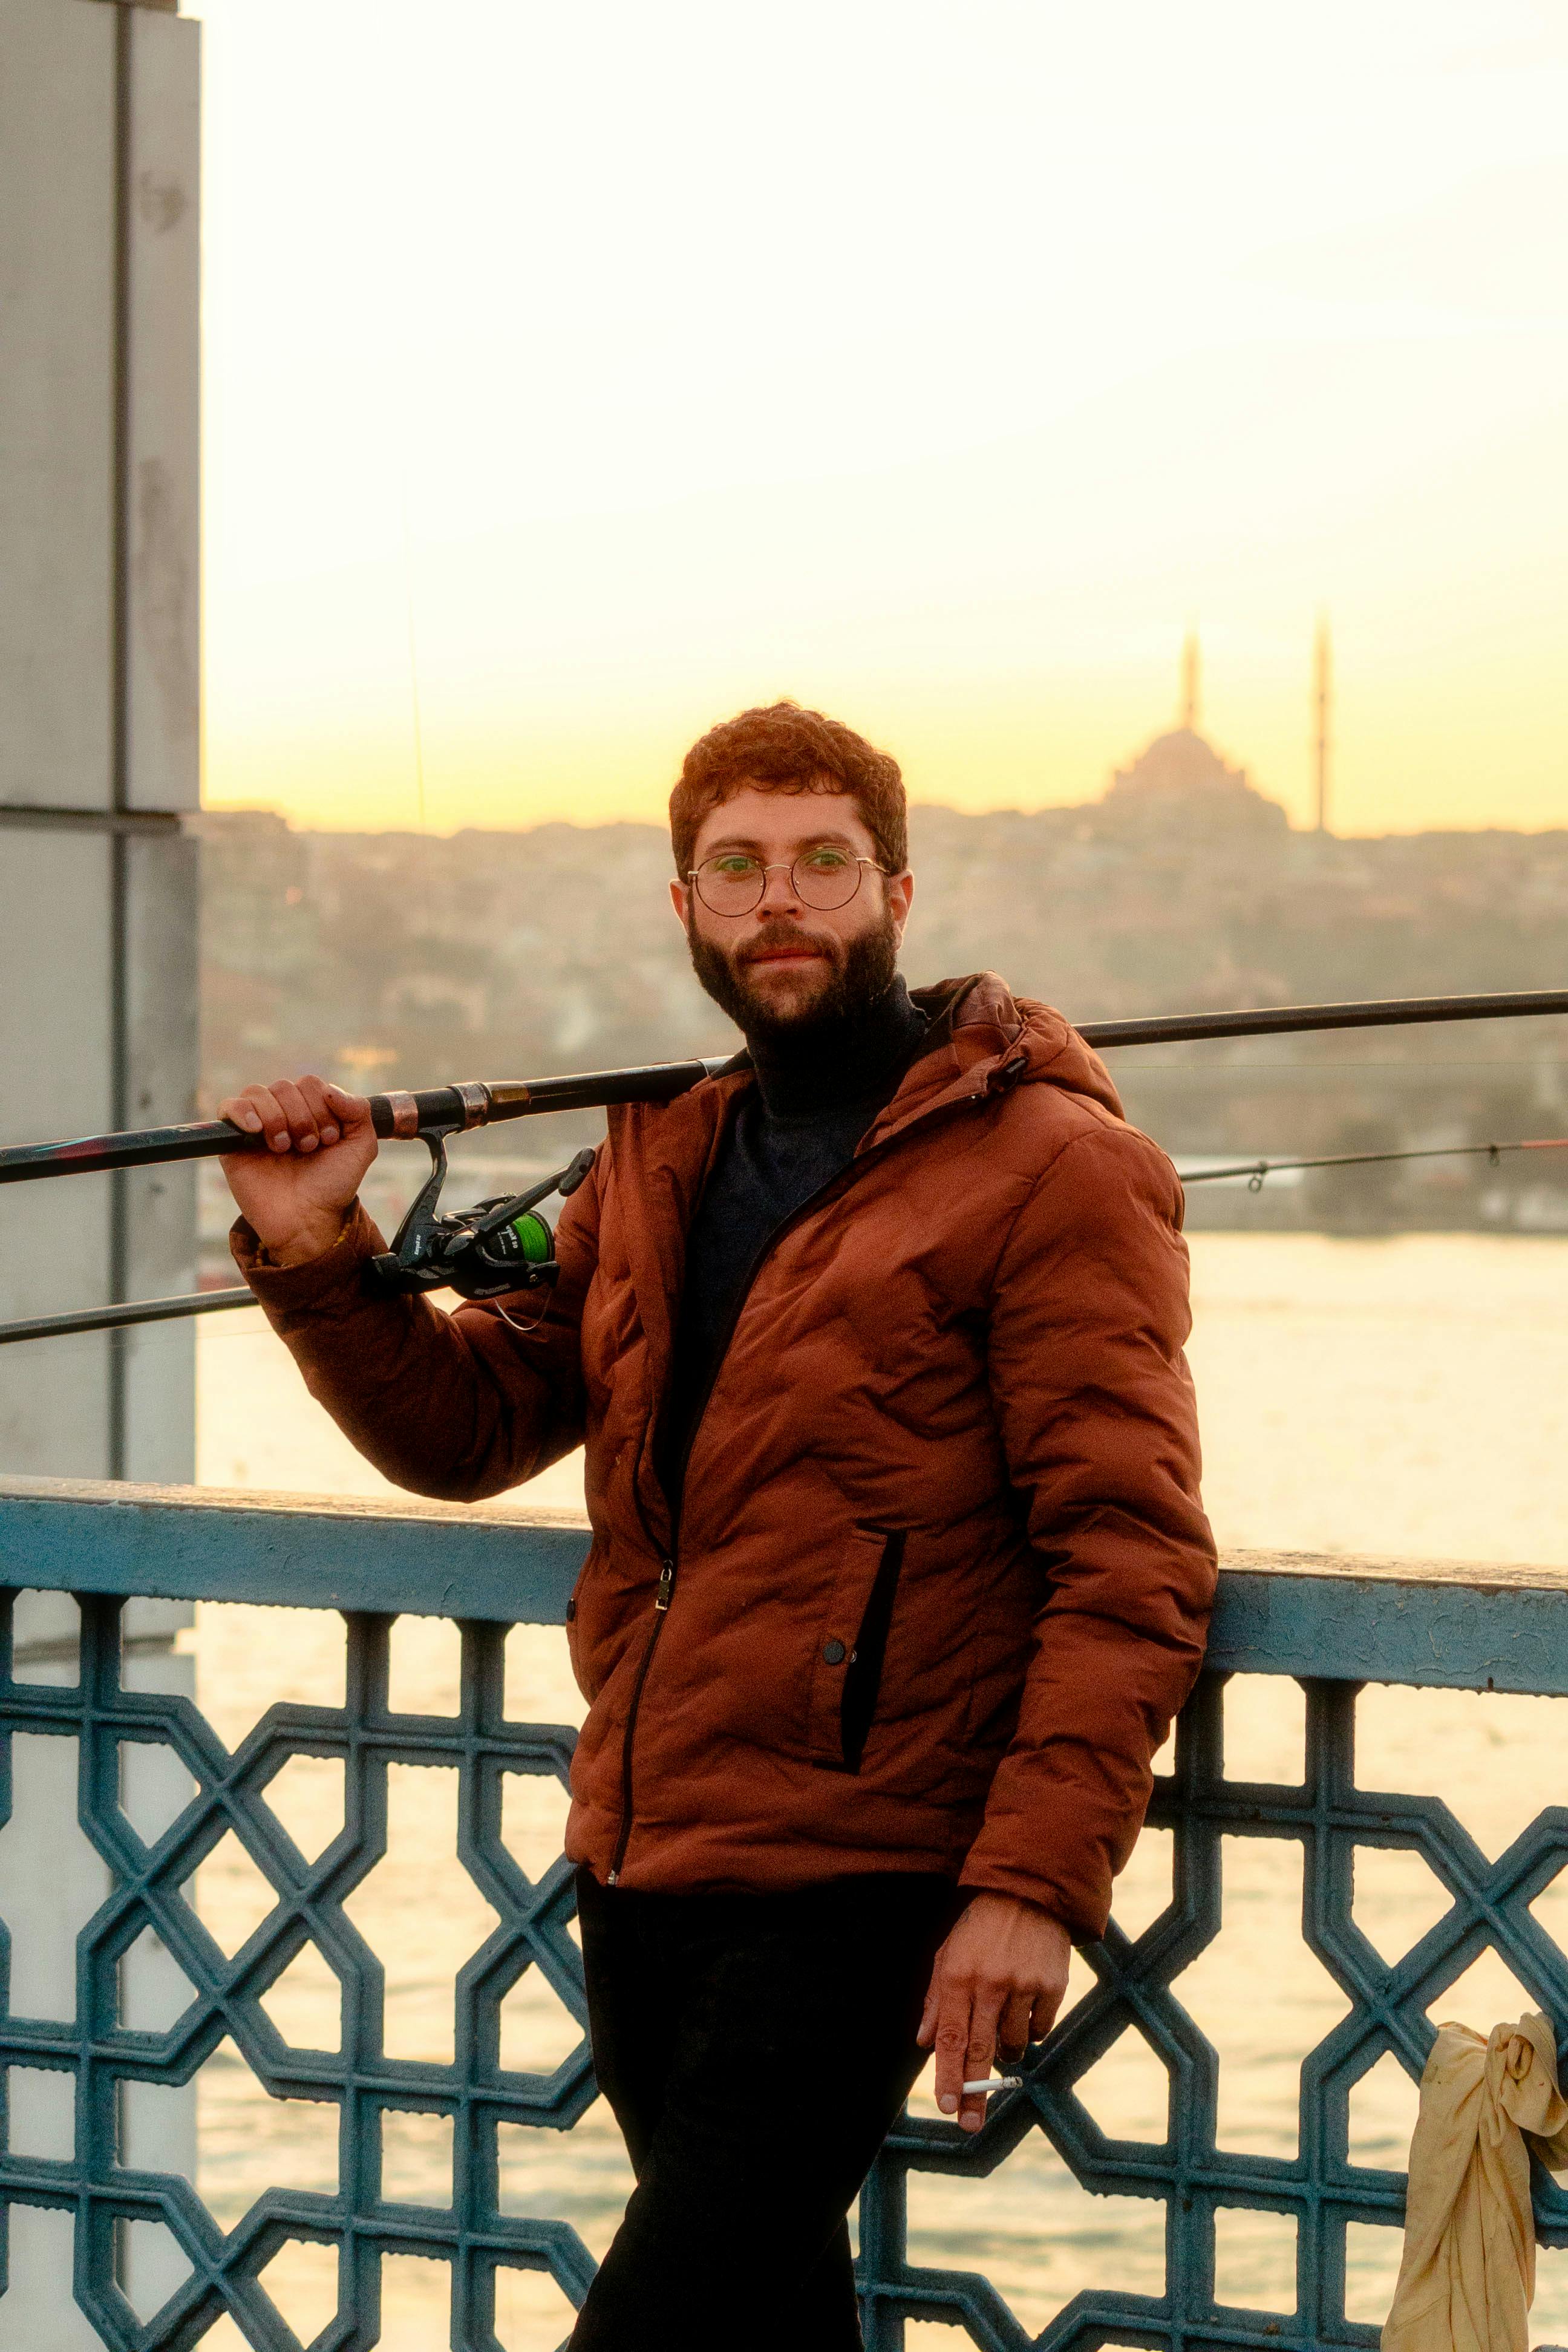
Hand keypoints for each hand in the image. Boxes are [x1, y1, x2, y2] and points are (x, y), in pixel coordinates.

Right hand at [218, 1076, 376, 1267]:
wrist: (308, 1219)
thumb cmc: (332, 1186)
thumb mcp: (360, 1146)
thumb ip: (358, 1110)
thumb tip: (329, 1089)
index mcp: (311, 1111)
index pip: (310, 1083)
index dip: (321, 1107)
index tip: (329, 1140)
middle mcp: (283, 1115)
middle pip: (285, 1086)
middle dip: (302, 1116)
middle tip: (308, 1148)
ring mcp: (257, 1127)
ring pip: (258, 1092)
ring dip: (278, 1118)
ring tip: (285, 1148)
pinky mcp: (233, 1142)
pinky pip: (228, 1107)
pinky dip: (242, 1112)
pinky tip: (257, 1130)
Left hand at [917, 1893, 1071, 2133]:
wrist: (1028, 1891)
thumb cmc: (980, 1926)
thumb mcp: (947, 1954)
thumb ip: (935, 2000)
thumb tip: (924, 2042)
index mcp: (958, 1975)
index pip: (950, 2038)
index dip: (948, 2076)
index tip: (947, 2107)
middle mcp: (989, 1983)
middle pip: (980, 2051)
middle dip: (974, 2094)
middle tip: (970, 2124)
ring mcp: (1023, 1985)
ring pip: (1012, 2043)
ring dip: (1004, 2050)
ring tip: (1001, 2027)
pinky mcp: (1052, 1985)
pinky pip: (1039, 2028)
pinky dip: (1030, 2030)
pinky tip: (1024, 2009)